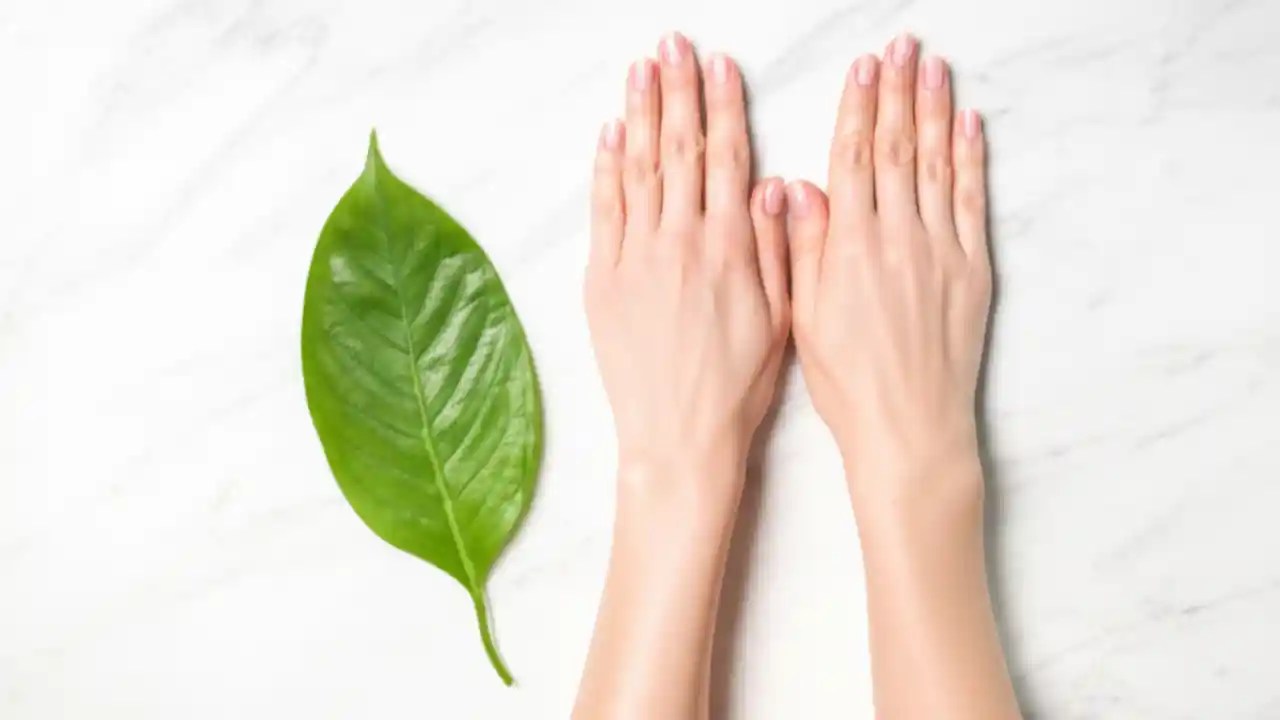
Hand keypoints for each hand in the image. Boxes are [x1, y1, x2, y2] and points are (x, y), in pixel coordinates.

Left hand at [575, 35, 790, 719]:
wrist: (681, 438)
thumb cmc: (738, 387)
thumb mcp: (780, 317)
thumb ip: (776, 247)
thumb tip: (774, 187)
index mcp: (728, 247)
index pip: (725, 159)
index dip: (723, 108)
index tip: (720, 67)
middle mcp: (680, 242)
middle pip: (678, 149)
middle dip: (678, 91)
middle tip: (674, 46)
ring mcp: (636, 257)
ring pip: (638, 169)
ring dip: (640, 113)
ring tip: (643, 69)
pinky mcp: (604, 280)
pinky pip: (604, 210)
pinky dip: (606, 169)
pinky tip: (610, 135)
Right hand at [786, 36, 991, 503]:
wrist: (909, 427)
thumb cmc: (848, 382)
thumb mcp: (805, 316)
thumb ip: (804, 247)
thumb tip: (796, 187)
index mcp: (849, 247)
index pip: (854, 159)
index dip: (858, 109)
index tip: (862, 70)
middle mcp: (897, 238)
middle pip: (898, 149)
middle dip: (898, 93)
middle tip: (902, 48)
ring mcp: (940, 250)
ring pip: (936, 165)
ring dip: (934, 110)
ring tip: (933, 67)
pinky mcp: (971, 270)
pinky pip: (971, 202)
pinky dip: (970, 160)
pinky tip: (968, 125)